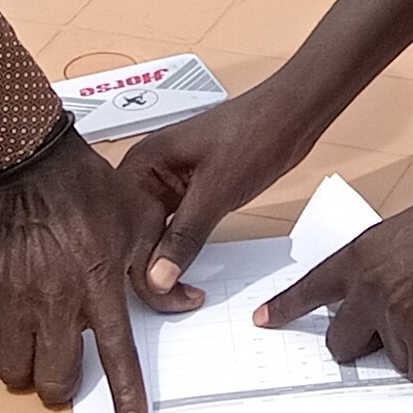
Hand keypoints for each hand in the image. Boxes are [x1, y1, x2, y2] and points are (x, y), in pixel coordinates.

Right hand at [0, 122, 195, 412]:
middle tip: (68, 368)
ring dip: (26, 373)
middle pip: (56, 379)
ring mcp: (11, 298)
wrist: (30, 158)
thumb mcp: (138, 219)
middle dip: (64, 387)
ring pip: (14, 371)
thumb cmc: (88, 186)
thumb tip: (186, 301)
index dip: (125, 399)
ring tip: (33, 354)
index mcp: (98, 285)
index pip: (117, 357)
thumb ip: (160, 266)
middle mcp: (54, 301)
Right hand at [118, 80, 325, 293]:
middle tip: (176, 297)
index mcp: (142, 163)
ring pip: (152, 233)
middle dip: (149, 269)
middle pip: (132, 233)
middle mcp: (148, 172)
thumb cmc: (255, 133)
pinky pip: (173, 226)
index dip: (137, 266)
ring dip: (165, 260)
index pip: (121, 228)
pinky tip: (188, 266)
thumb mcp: (216, 192)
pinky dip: (180, 247)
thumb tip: (156, 277)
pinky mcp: (188, 189)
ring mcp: (168, 181)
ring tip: (182, 289)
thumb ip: (183, 237)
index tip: (161, 294)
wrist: (290, 116)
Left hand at [250, 162, 412, 392]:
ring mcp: (397, 314)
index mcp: (361, 252)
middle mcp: (369, 285)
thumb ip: (385, 267)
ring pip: (393, 361)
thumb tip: (387, 305)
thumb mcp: (410, 232)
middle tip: (397, 338)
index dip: (285, 308)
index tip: (263, 321)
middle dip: (366, 348)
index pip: (310, 287)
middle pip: (342, 343)